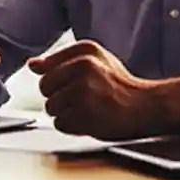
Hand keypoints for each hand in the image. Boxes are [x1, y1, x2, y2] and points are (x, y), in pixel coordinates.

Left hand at [28, 40, 161, 140]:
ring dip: (65, 113)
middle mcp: (84, 71)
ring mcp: (85, 94)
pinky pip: (60, 124)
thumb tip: (32, 65)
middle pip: (45, 89)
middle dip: (58, 96)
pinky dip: (71, 126)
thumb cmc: (118, 82)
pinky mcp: (87, 117)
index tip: (72, 84)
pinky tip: (88, 120)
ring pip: (51, 107)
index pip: (45, 70)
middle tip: (81, 98)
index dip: (56, 81)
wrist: (146, 106)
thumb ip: (60, 59)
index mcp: (84, 53)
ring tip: (86, 109)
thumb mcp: (94, 59)